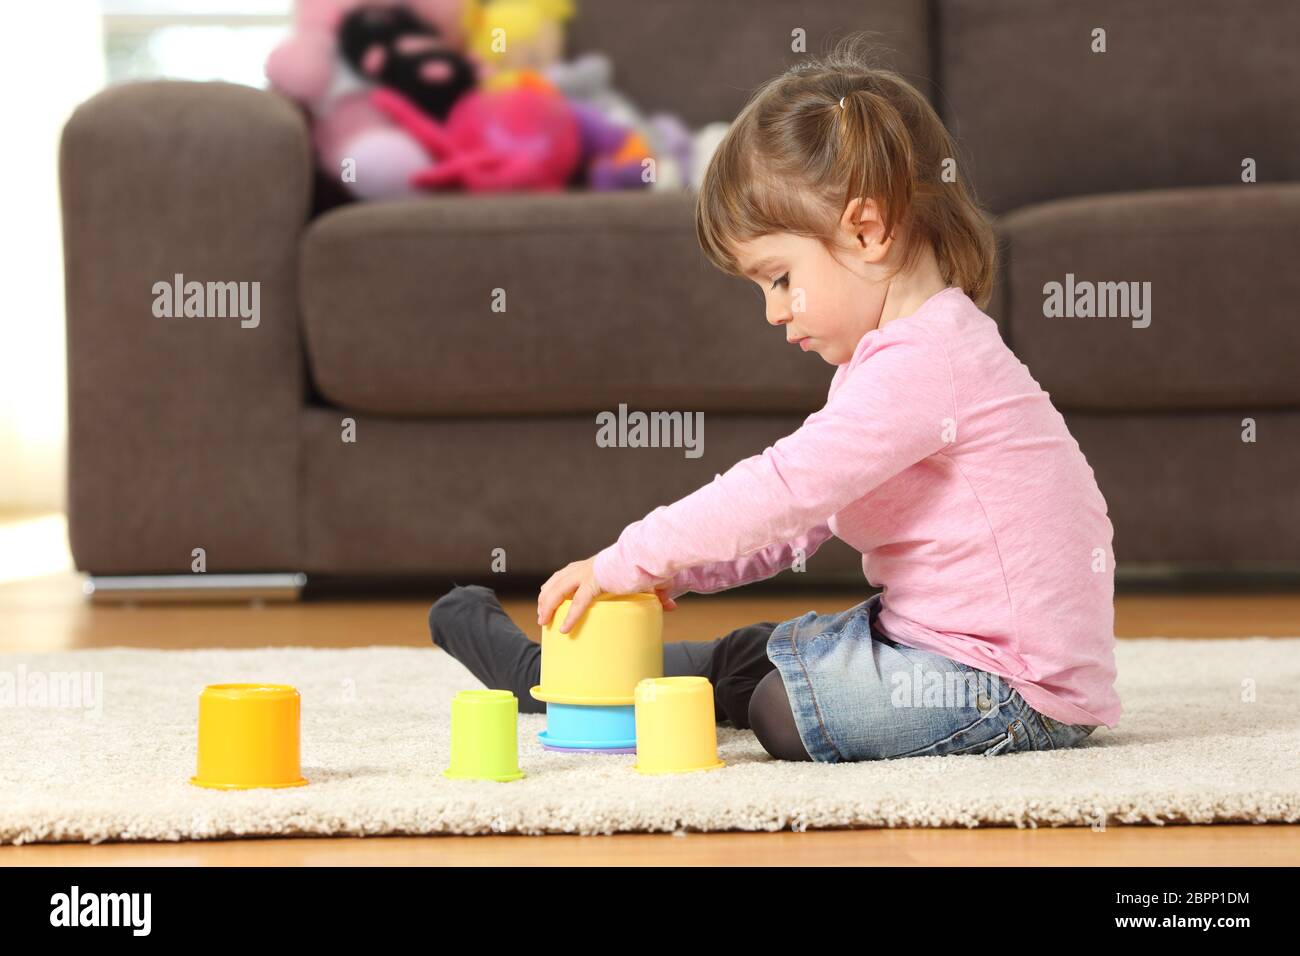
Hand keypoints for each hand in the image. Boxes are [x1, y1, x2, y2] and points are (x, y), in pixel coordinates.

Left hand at [537, 559, 678, 633]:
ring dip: (548, 607)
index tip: (547, 599)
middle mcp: (585, 567)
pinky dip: (570, 617)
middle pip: (555, 581)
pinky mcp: (595, 583)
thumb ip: (657, 595)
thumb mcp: (649, 580)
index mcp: (593, 565)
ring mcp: (587, 574)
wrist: (649, 552)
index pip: (566, 573)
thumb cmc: (650, 563)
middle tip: (541, 616)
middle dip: (545, 599)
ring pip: (558, 591)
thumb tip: (671, 607)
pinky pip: (578, 603)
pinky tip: (564, 629)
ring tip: (544, 623)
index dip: (554, 586)